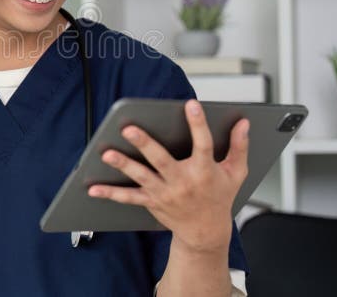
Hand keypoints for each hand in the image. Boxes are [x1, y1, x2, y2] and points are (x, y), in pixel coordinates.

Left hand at [88, 99, 249, 252]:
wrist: (206, 232)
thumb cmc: (219, 197)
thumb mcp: (236, 173)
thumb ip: (239, 146)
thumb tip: (243, 122)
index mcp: (205, 170)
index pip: (203, 143)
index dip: (198, 124)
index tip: (191, 104)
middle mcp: (183, 181)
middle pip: (162, 159)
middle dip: (145, 144)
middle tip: (128, 128)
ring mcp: (165, 193)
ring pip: (141, 176)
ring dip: (123, 165)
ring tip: (106, 152)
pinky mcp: (152, 201)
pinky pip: (129, 197)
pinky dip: (110, 194)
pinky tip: (93, 188)